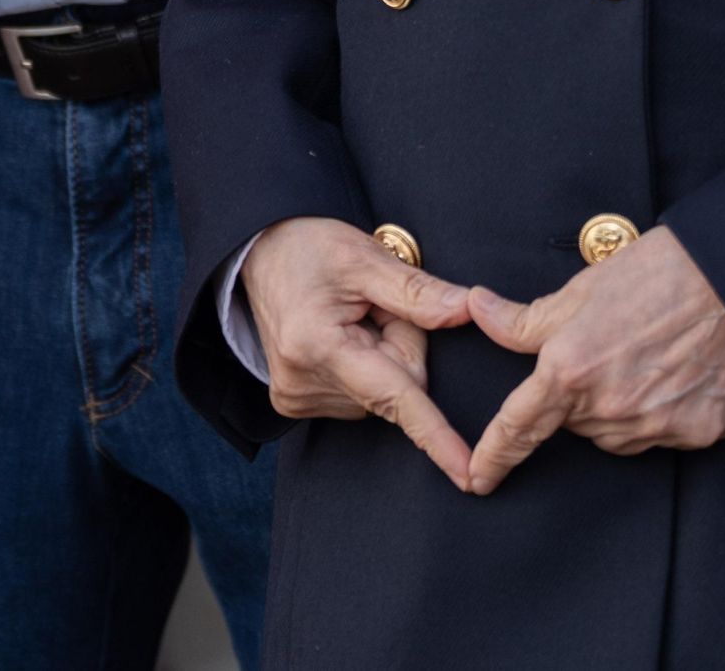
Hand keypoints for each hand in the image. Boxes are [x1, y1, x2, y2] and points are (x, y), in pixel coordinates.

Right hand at [236, 219, 478, 490]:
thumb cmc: (310, 247)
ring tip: (348, 318)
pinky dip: (361, 368)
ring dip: (380, 356)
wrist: (257, 252)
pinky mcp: (294, 404)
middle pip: (396, 387)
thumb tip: (467, 313)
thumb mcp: (365, 257)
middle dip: (402, 346)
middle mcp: (301, 383)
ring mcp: (294, 398)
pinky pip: (359, 398)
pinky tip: (336, 338)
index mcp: (317, 345)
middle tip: (372, 306)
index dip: (436, 435)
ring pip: (381, 395)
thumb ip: (418, 291)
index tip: (467, 476)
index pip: (394, 397)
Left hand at [462, 226, 724, 491]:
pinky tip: (675, 375)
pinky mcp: (694, 434)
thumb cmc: (656, 275)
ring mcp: (654, 426)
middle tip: (603, 353)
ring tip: (642, 359)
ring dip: (613, 410)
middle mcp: (608, 408)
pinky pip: (658, 436)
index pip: (519, 426)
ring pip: (612, 434)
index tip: (478, 479)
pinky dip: (657, 414)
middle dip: (574, 398)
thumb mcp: (580, 290)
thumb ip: (525, 319)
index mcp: (571, 369)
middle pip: (572, 424)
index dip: (495, 456)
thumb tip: (479, 311)